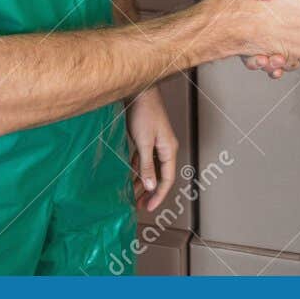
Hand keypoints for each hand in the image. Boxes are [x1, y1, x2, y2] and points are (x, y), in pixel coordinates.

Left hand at [127, 85, 178, 212]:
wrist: (138, 91)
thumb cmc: (144, 112)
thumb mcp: (144, 142)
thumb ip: (146, 165)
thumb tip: (150, 186)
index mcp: (169, 149)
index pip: (167, 179)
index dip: (159, 195)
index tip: (149, 207)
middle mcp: (165, 148)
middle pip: (160, 175)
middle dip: (150, 192)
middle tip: (139, 205)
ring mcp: (156, 143)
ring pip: (151, 168)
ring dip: (142, 181)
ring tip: (132, 194)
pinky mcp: (147, 138)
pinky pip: (144, 159)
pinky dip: (138, 169)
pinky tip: (130, 175)